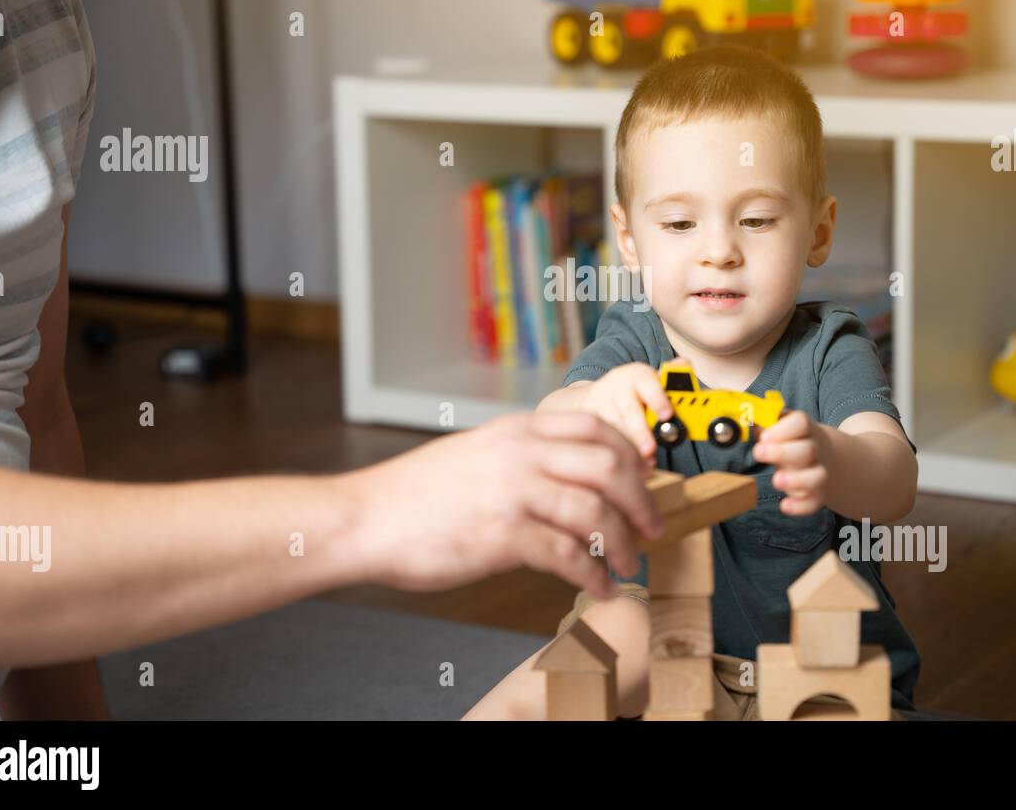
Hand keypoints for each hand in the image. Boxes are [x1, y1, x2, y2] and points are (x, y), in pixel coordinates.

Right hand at [351, 411, 663, 596]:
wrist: (364, 519)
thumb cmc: (414, 495)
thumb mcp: (475, 453)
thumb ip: (520, 457)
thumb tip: (566, 479)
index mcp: (516, 430)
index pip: (595, 427)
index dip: (632, 455)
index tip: (646, 480)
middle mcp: (520, 453)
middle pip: (609, 466)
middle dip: (641, 501)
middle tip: (651, 528)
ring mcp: (513, 492)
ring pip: (596, 512)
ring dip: (623, 543)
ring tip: (628, 564)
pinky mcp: (503, 535)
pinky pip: (569, 555)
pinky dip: (593, 575)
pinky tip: (598, 587)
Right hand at [579, 362, 674, 465]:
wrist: (600, 394)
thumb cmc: (636, 390)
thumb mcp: (652, 379)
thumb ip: (673, 375)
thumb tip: (685, 364)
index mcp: (636, 375)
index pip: (647, 383)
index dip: (657, 398)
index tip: (667, 414)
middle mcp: (617, 387)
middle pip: (628, 409)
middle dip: (640, 432)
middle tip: (650, 450)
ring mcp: (601, 404)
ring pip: (614, 427)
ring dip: (630, 446)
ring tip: (644, 462)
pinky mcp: (590, 421)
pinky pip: (603, 439)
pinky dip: (617, 452)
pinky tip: (629, 464)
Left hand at [752, 411, 833, 516]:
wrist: (824, 455)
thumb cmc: (793, 440)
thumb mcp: (781, 427)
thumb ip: (764, 425)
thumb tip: (743, 420)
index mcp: (804, 429)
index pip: (801, 423)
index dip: (783, 429)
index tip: (764, 436)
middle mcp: (815, 450)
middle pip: (807, 449)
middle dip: (782, 452)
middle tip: (759, 452)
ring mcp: (819, 472)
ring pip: (817, 476)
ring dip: (796, 480)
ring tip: (776, 480)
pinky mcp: (818, 493)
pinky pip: (815, 502)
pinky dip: (801, 506)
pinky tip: (785, 506)